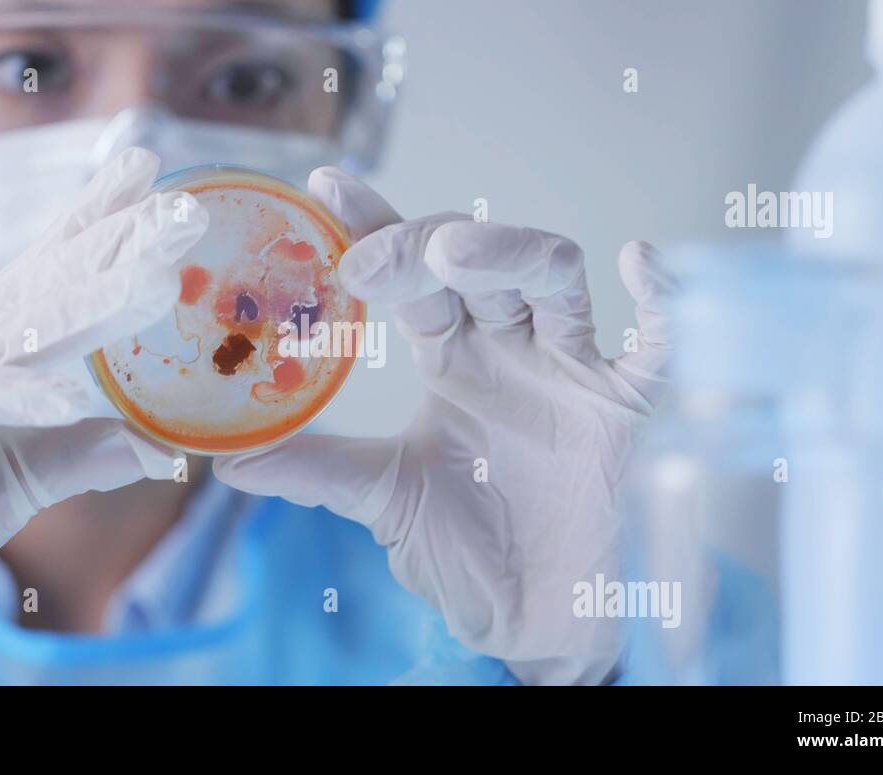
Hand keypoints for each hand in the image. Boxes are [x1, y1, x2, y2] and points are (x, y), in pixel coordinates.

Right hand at [0, 149, 205, 684]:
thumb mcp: (12, 489)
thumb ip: (77, 457)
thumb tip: (159, 446)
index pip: (49, 284)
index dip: (102, 234)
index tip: (160, 188)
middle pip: (35, 288)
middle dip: (109, 246)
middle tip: (178, 209)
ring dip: (77, 305)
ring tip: (149, 279)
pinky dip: (1, 395)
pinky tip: (62, 396)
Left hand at [214, 169, 674, 684]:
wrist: (530, 618)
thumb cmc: (465, 548)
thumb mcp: (380, 498)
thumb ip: (312, 468)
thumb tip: (222, 454)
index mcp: (452, 353)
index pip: (410, 273)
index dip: (373, 224)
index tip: (324, 187)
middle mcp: (510, 345)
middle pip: (475, 261)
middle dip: (424, 245)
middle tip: (373, 260)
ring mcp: (571, 369)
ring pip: (552, 278)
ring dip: (509, 253)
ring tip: (456, 252)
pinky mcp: (626, 407)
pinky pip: (658, 344)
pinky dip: (660, 301)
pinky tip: (637, 263)